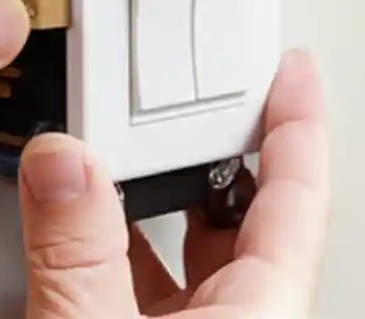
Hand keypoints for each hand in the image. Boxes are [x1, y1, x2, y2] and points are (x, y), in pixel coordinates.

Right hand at [18, 50, 328, 317]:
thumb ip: (75, 247)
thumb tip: (62, 162)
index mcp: (265, 311)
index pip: (302, 195)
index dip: (300, 120)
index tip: (294, 69)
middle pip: (255, 220)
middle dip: (225, 154)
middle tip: (209, 103)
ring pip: (209, 261)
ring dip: (175, 207)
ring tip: (141, 155)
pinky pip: (171, 298)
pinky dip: (139, 256)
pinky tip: (99, 235)